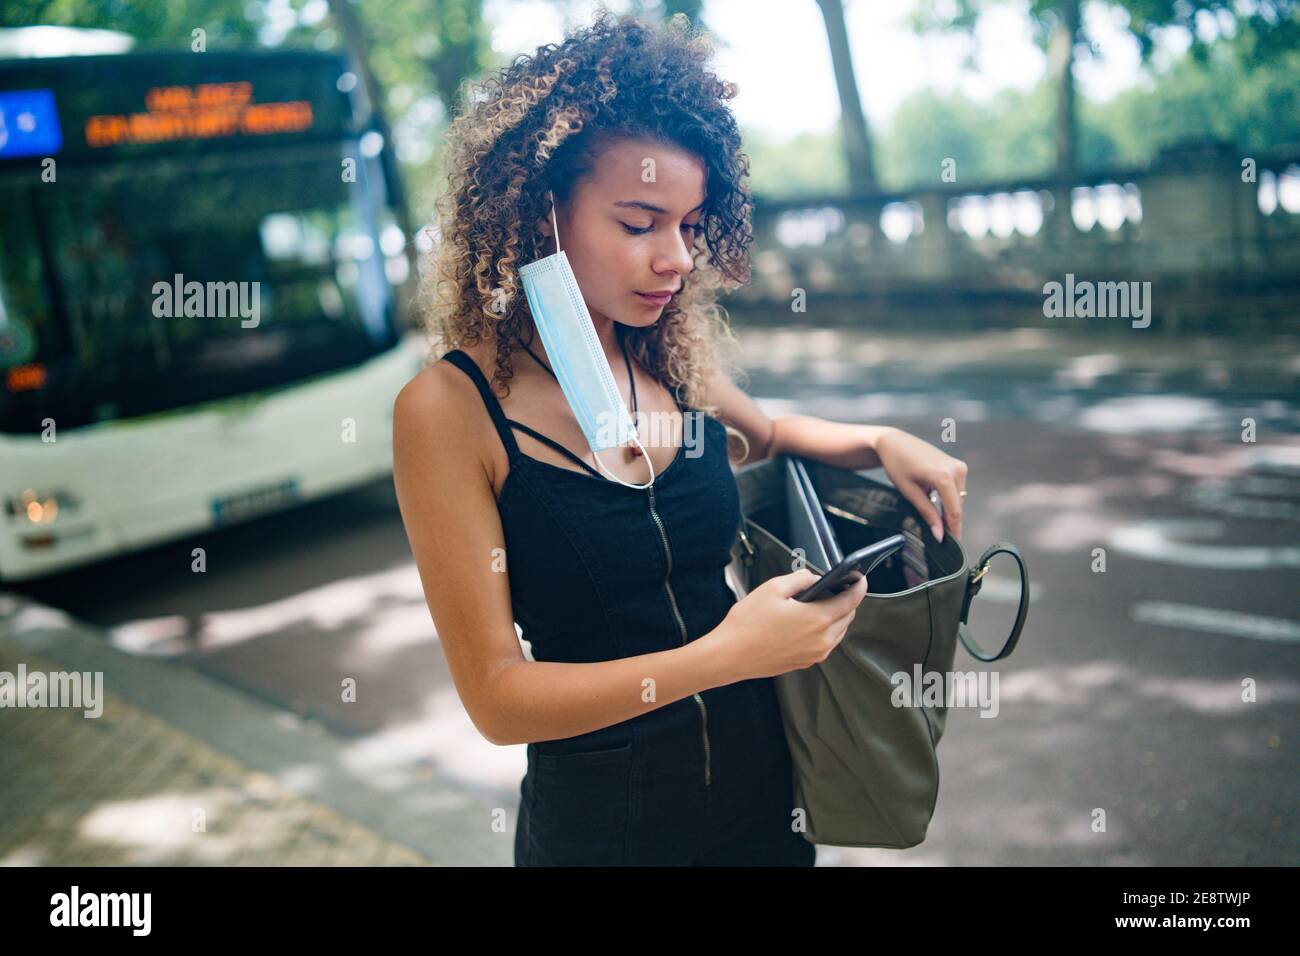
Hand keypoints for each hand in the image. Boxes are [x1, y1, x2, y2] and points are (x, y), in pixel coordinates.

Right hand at [706, 569, 868, 681]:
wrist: (730, 655)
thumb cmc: (748, 624)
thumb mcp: (773, 588)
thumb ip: (800, 579)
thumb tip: (814, 578)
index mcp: (818, 619)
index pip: (851, 600)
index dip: (858, 586)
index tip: (860, 578)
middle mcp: (822, 640)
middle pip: (847, 617)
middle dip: (845, 601)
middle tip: (834, 589)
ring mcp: (815, 654)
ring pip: (837, 632)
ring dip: (835, 617)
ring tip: (817, 605)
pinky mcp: (805, 662)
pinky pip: (825, 644)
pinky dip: (823, 631)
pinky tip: (805, 622)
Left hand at [875, 427, 967, 541]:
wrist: (894, 442)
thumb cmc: (897, 465)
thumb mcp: (910, 492)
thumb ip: (927, 513)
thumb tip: (939, 535)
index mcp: (943, 476)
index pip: (954, 512)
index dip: (953, 530)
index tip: (951, 546)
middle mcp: (956, 470)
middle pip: (957, 506)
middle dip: (950, 522)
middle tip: (939, 537)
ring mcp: (958, 466)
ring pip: (958, 499)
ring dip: (948, 510)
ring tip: (933, 516)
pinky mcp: (958, 465)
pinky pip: (957, 489)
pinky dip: (948, 499)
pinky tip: (934, 500)